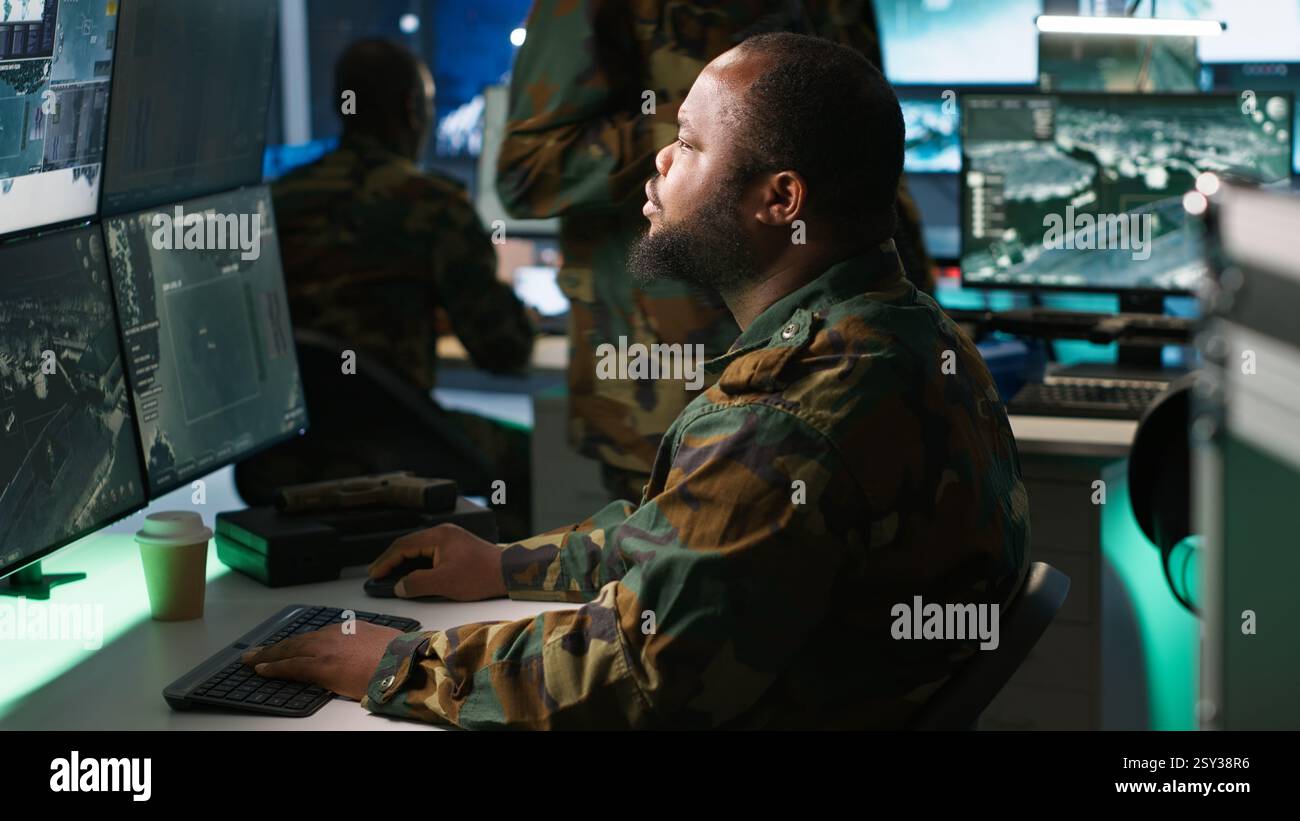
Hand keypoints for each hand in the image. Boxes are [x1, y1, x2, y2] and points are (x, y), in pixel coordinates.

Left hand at [241, 621, 401, 700]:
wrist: (406, 662)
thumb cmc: (401, 656)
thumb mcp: (383, 643)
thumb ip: (367, 646)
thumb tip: (364, 655)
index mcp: (350, 630)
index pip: (316, 636)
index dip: (298, 643)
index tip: (288, 646)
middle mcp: (334, 635)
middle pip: (298, 640)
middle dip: (276, 647)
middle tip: (257, 651)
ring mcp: (327, 650)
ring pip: (290, 651)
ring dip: (269, 655)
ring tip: (252, 659)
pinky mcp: (323, 666)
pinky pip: (292, 666)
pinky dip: (274, 667)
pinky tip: (262, 669)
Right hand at [368, 524, 507, 600]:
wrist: (509, 572)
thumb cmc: (481, 575)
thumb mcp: (444, 583)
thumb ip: (416, 583)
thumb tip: (399, 586)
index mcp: (437, 536)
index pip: (402, 546)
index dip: (385, 561)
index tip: (374, 573)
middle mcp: (443, 533)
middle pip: (409, 545)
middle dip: (392, 560)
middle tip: (378, 574)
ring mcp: (451, 539)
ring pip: (420, 549)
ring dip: (405, 562)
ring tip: (391, 575)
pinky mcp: (458, 547)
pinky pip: (431, 553)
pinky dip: (419, 563)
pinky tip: (414, 574)